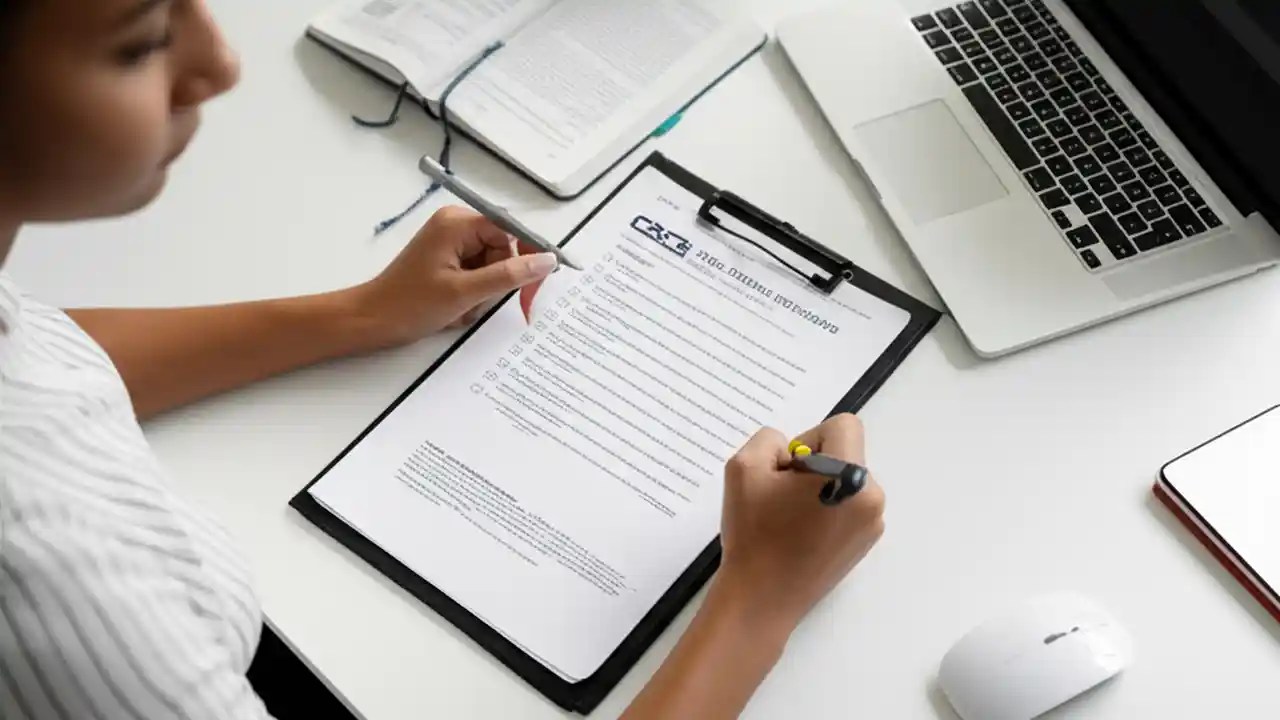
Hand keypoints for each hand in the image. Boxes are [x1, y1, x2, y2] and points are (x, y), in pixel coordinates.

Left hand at [345, 206, 557, 350]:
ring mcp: (450, 244)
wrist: (372, 321)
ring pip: (492, 265)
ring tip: (462, 307)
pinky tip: (456, 308)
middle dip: (497, 279)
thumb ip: (509, 275)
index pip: (509, 229)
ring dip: (484, 292)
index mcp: (457, 223)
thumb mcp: (465, 292)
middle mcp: (455, 226)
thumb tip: (547, 261)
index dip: (527, 253)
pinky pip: (478, 274)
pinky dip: (473, 295)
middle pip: (503, 248)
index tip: (539, 279)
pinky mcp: (447, 261)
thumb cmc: (411, 304)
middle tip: (477, 301)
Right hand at [716, 414, 885, 632]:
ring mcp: (872, 525)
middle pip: (845, 454)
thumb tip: (794, 453)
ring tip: (788, 518)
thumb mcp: (744, 467)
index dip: (809, 438)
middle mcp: (871, 498)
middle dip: (813, 466)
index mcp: (850, 476)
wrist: (761, 598)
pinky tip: (800, 535)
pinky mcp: (865, 545)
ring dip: (819, 488)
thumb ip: (770, 439)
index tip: (787, 470)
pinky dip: (827, 511)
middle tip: (781, 496)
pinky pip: (849, 508)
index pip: (843, 426)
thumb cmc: (753, 534)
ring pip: (846, 481)